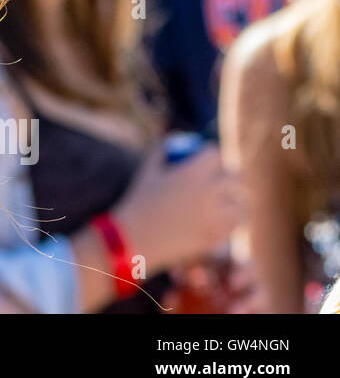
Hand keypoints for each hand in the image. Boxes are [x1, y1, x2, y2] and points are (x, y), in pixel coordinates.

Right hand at [115, 145, 243, 271]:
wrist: (135, 239)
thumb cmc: (139, 201)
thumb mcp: (148, 171)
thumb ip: (163, 150)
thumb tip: (178, 139)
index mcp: (191, 174)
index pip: (215, 155)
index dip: (212, 155)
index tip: (209, 159)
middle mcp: (208, 193)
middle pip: (234, 178)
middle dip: (229, 176)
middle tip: (224, 180)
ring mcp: (215, 217)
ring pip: (241, 204)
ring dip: (236, 201)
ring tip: (230, 202)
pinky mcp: (217, 236)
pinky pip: (236, 225)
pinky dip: (232, 221)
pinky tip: (224, 219)